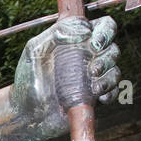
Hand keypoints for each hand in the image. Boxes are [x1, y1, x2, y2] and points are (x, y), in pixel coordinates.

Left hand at [9, 15, 120, 137]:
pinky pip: (112, 92)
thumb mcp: (35, 50)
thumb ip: (55, 33)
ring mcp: (92, 77)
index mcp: (77, 40)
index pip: (103, 26)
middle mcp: (87, 57)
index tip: (93, 43)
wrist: (26, 114)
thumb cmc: (27, 79)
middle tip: (93, 69)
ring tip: (94, 86)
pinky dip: (110, 92)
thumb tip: (84, 30)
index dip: (105, 31)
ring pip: (115, 70)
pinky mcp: (94, 97)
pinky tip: (99, 96)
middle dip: (108, 56)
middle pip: (113, 48)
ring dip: (109, 76)